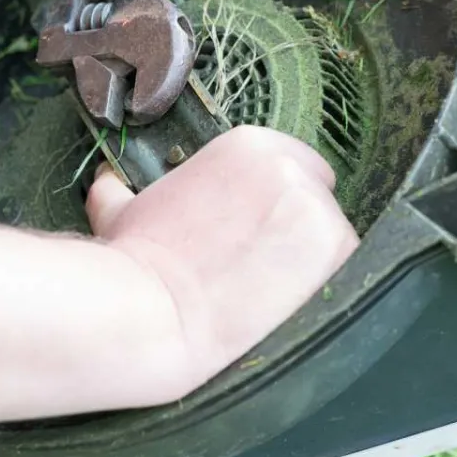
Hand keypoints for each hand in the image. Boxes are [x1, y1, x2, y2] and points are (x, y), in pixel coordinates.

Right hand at [86, 126, 359, 392]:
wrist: (154, 310)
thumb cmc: (135, 258)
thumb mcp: (124, 210)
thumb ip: (125, 189)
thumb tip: (107, 184)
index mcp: (248, 146)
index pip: (291, 165)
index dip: (277, 201)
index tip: (260, 231)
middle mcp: (290, 167)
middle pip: (318, 196)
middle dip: (298, 226)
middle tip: (267, 263)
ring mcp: (317, 206)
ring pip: (334, 232)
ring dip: (314, 259)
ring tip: (276, 290)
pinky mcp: (334, 248)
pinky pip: (349, 265)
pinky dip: (329, 284)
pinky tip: (294, 302)